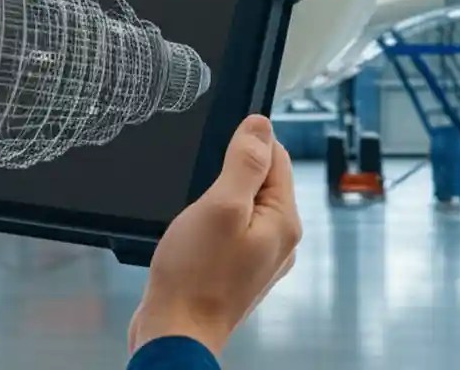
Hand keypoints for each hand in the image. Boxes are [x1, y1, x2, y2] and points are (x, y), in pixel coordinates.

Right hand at [128, 115, 301, 358]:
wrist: (175, 334)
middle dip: (230, 173)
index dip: (246, 144)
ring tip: (196, 216)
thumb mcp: (220, 206)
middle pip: (262, 180)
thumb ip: (245, 163)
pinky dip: (213, 222)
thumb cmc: (194, 276)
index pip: (277, 157)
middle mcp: (280, 239)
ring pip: (244, 205)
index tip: (217, 152)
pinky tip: (194, 234)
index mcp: (284, 220)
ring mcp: (260, 257)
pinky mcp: (238, 269)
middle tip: (202, 191)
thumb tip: (261, 125)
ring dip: (219, 199)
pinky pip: (231, 229)